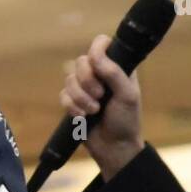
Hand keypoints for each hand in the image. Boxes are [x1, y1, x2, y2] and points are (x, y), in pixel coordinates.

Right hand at [60, 35, 143, 180]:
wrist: (114, 147)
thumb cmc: (126, 120)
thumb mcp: (128, 95)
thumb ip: (114, 73)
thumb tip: (96, 56)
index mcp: (117, 67)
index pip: (101, 44)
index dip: (96, 50)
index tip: (97, 63)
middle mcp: (99, 74)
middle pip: (80, 62)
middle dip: (87, 81)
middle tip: (100, 96)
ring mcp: (85, 88)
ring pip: (69, 80)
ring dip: (81, 98)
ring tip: (93, 111)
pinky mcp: (73, 102)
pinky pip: (63, 96)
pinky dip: (72, 107)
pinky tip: (83, 117)